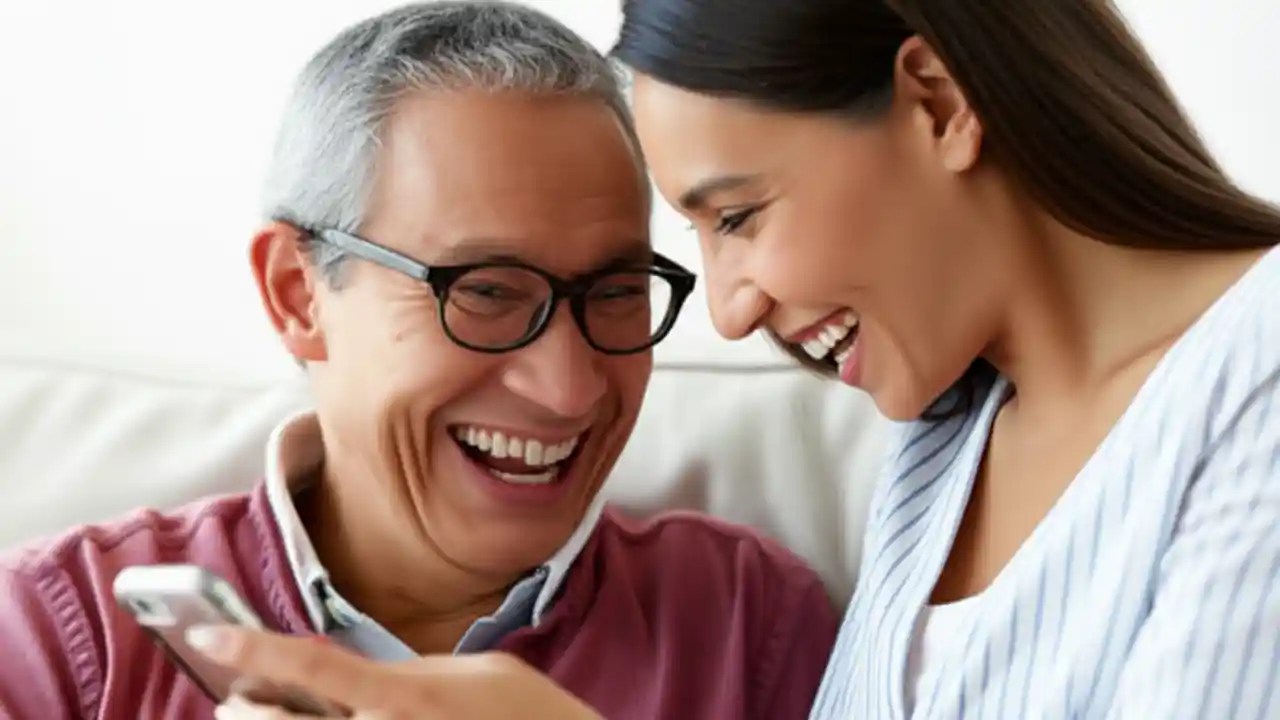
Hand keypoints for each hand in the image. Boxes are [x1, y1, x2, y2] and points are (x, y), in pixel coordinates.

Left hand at [186, 625, 602, 719]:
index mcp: (405, 697)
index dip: (250, 646)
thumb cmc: (530, 716)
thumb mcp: (478, 672)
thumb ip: (412, 670)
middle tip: (232, 698)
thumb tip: (364, 676)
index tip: (208, 633)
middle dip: (246, 710)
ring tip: (255, 716)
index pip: (311, 665)